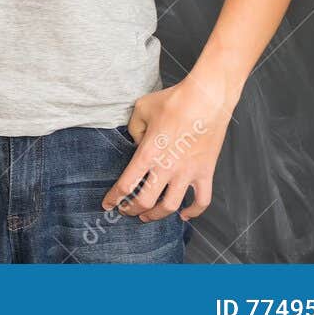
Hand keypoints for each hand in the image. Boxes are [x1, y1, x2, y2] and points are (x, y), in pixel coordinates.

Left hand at [101, 72, 239, 222]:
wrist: (206, 98)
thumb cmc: (173, 101)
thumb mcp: (141, 109)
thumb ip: (133, 129)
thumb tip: (137, 143)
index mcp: (148, 153)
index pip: (125, 184)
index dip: (114, 198)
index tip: (107, 204)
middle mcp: (166, 168)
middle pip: (145, 201)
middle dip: (132, 210)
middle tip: (126, 211)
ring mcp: (187, 173)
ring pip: (170, 207)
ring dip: (157, 215)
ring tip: (148, 216)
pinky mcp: (205, 172)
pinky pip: (202, 201)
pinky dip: (194, 212)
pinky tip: (185, 215)